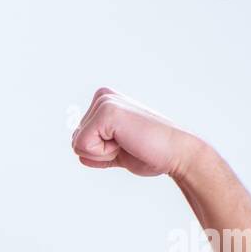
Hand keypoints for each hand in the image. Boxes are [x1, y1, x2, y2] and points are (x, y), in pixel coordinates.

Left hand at [71, 87, 201, 178]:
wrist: (175, 153)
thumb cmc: (149, 153)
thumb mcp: (116, 151)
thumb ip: (96, 147)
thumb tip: (75, 145)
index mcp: (104, 103)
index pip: (78, 139)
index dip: (99, 152)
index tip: (124, 145)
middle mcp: (102, 97)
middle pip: (75, 141)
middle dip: (99, 153)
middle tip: (127, 144)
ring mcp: (104, 102)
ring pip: (77, 144)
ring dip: (102, 154)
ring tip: (128, 142)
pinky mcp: (106, 112)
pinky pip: (83, 146)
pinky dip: (103, 154)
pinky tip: (126, 142)